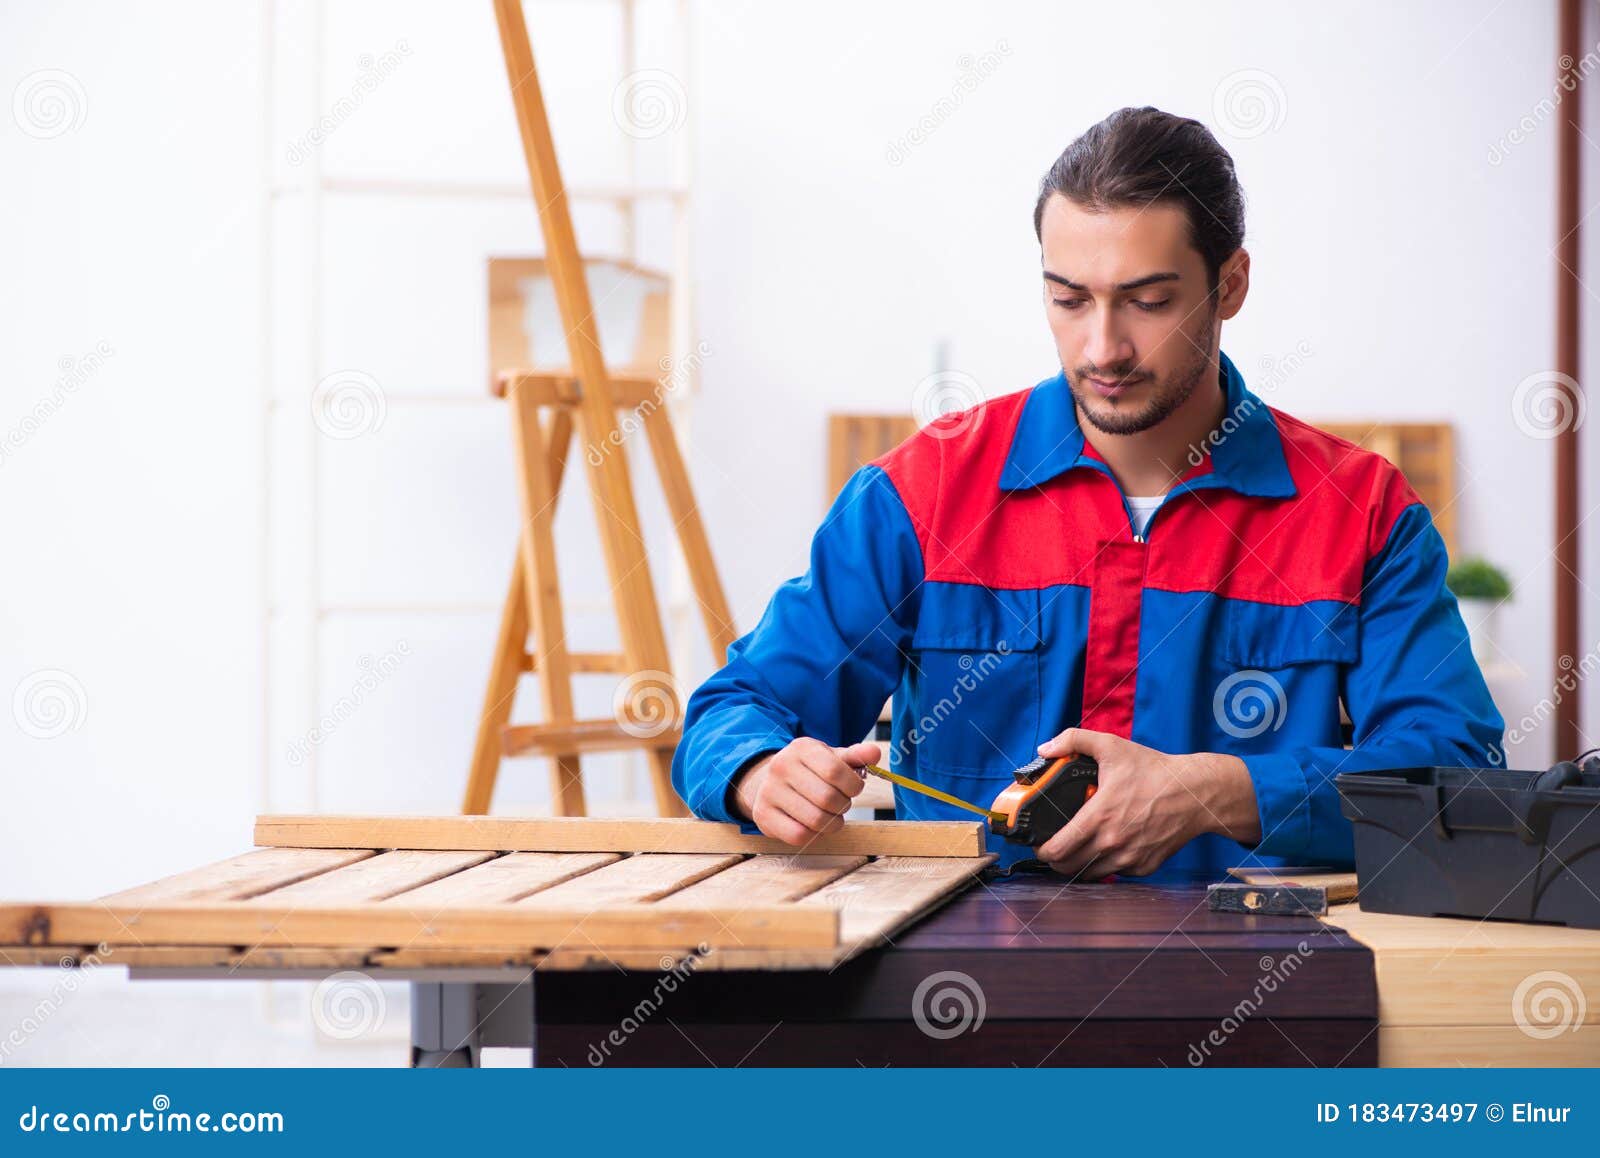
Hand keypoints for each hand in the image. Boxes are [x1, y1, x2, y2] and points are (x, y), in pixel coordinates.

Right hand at [731, 737, 875, 845]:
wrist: (770, 781)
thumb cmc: (809, 771)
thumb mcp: (831, 758)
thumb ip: (855, 756)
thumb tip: (875, 753)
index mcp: (801, 748)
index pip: (835, 771)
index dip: (853, 786)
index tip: (854, 788)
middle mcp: (781, 767)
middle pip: (827, 798)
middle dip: (843, 806)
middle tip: (842, 804)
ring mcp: (769, 792)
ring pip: (815, 820)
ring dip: (832, 823)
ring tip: (831, 816)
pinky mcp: (763, 815)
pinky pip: (798, 835)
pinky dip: (814, 834)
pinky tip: (815, 825)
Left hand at [1031, 728, 1259, 878]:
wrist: (1196, 794)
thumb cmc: (1155, 771)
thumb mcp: (1112, 746)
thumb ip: (1073, 740)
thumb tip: (1044, 748)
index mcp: (1099, 817)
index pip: (1058, 849)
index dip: (1042, 850)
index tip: (1040, 844)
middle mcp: (1112, 843)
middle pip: (1068, 868)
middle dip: (1056, 860)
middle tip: (1055, 847)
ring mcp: (1130, 859)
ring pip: (1091, 875)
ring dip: (1079, 865)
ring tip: (1077, 850)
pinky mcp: (1145, 867)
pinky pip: (1116, 873)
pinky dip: (1107, 865)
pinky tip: (1106, 848)